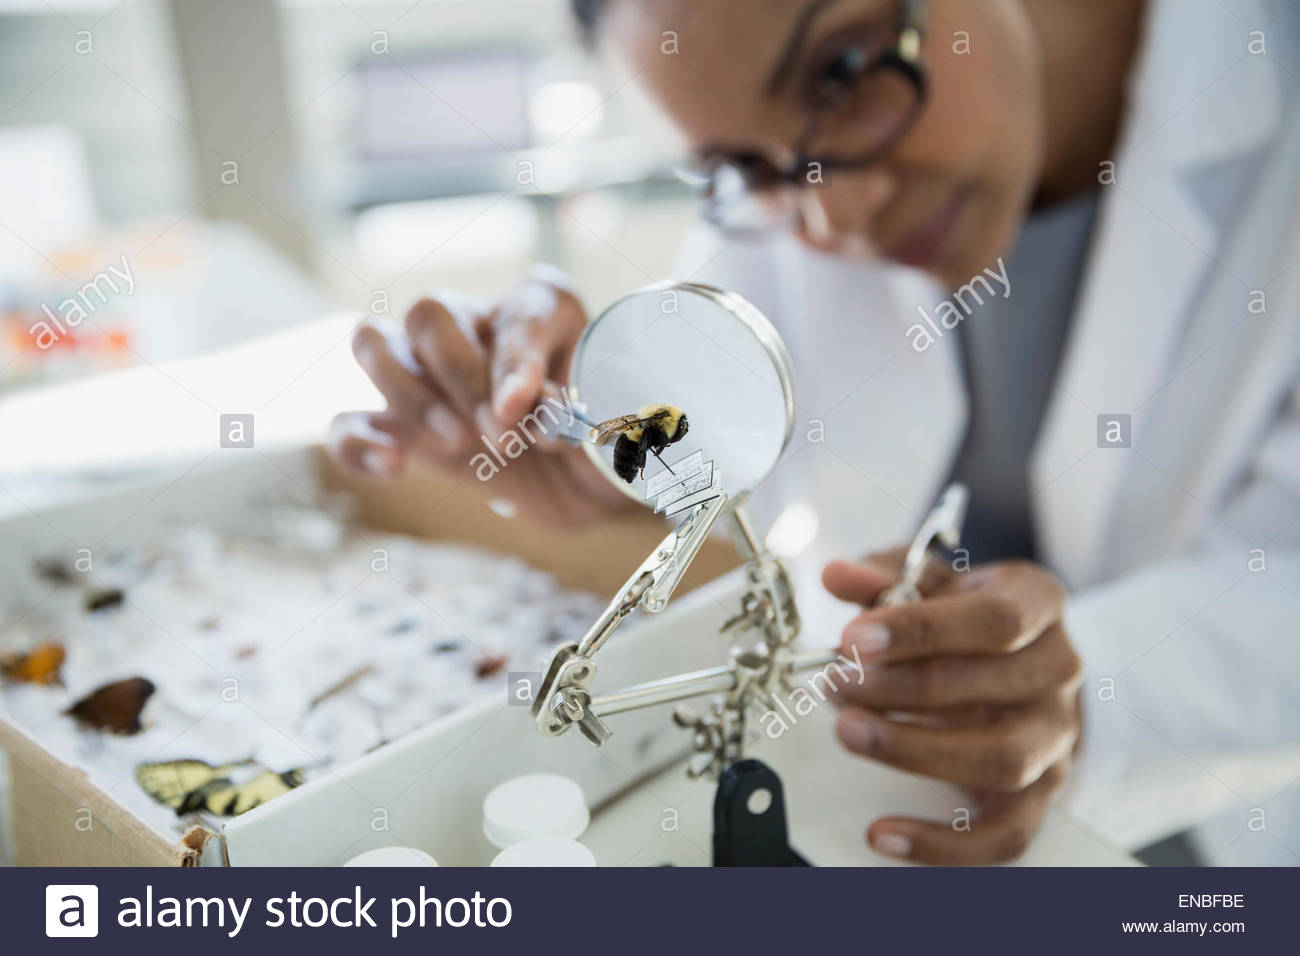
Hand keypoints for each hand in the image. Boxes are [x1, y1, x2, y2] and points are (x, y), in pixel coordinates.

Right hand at [330, 265, 630, 526]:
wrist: (590, 484)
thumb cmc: (604, 440)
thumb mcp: (611, 427)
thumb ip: (577, 411)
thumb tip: (533, 415)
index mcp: (540, 308)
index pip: (518, 314)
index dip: (515, 360)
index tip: (519, 408)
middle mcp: (475, 325)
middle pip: (430, 314)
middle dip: (461, 378)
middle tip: (500, 434)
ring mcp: (428, 372)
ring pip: (374, 341)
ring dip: (408, 393)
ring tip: (455, 441)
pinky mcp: (400, 426)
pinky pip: (349, 421)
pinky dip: (357, 442)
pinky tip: (393, 466)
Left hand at [824, 549, 1082, 864]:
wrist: (1023, 661)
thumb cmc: (967, 615)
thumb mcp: (932, 580)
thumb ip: (885, 576)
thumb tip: (837, 576)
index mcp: (1038, 604)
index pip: (994, 619)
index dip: (920, 630)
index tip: (854, 637)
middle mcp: (1058, 670)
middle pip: (987, 687)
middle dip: (897, 688)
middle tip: (834, 683)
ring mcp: (1056, 736)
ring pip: (999, 761)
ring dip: (914, 752)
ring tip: (849, 732)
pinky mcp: (1041, 793)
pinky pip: (1004, 835)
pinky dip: (942, 844)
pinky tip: (883, 831)